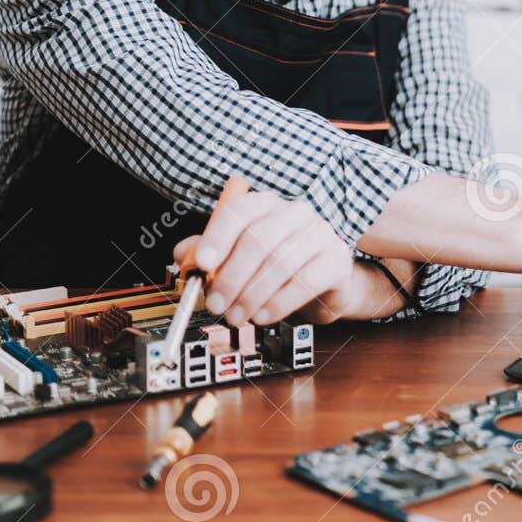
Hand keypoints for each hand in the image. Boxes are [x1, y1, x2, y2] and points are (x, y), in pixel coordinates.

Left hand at [176, 190, 354, 326]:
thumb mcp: (239, 258)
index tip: (203, 264)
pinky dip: (279, 303)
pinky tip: (263, 316)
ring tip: (237, 316)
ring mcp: (320, 234)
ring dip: (251, 296)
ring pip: (280, 263)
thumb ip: (208, 254)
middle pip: (259, 239)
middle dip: (232, 276)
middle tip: (216, 304)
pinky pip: (305, 282)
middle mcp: (296, 213)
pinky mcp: (337, 260)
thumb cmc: (276, 268)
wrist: (324, 285)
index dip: (219, 237)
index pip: (241, 210)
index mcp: (267, 205)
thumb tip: (184, 257)